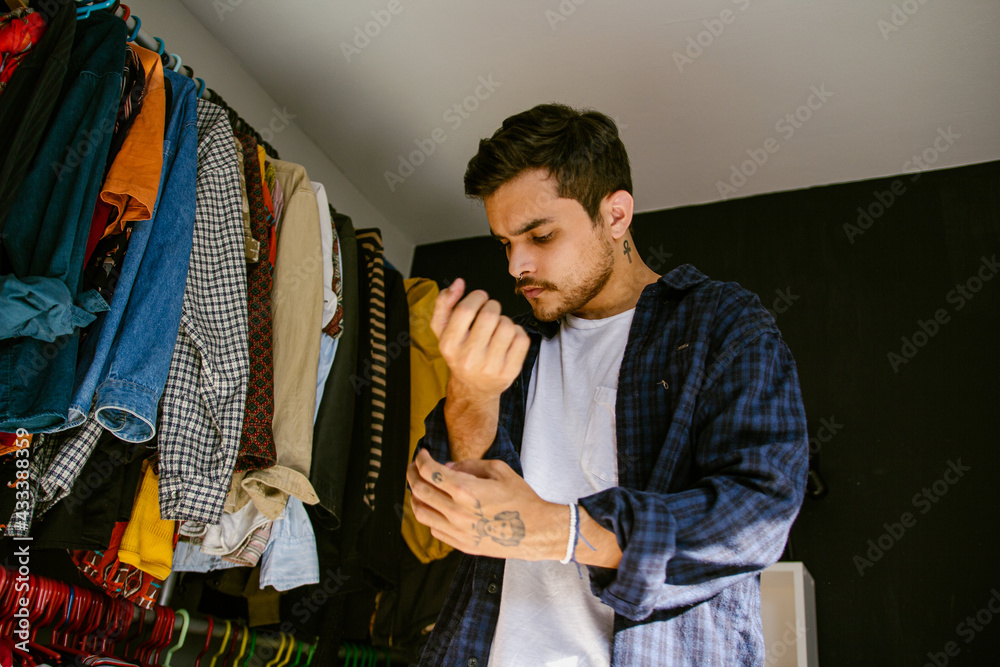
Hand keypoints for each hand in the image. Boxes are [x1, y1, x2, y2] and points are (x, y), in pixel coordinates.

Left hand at [407, 449, 563, 560]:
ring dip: (415, 496)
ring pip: (420, 512)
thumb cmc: (521, 499)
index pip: (429, 472)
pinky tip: (435, 507)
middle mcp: (457, 511)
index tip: (421, 454)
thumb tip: (448, 467)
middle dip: (412, 474)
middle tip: (414, 467)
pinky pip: (433, 528)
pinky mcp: (460, 544)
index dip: (420, 459)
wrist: (535, 531)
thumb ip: (470, 466)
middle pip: (419, 490)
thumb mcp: (499, 471)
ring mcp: (457, 531)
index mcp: (466, 490)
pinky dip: (428, 515)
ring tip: (419, 487)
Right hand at [431, 278, 529, 401]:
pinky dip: (517, 333)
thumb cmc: (459, 353)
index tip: (480, 298)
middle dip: (493, 306)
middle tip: (490, 312)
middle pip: (490, 315)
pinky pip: (521, 339)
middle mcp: (468, 358)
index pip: (466, 309)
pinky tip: (508, 339)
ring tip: (498, 327)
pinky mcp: (509, 372)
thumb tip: (458, 283)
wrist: (472, 388)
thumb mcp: (442, 330)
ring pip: (508, 326)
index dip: (477, 297)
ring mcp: (490, 367)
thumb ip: (444, 303)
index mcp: (449, 345)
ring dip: (505, 320)